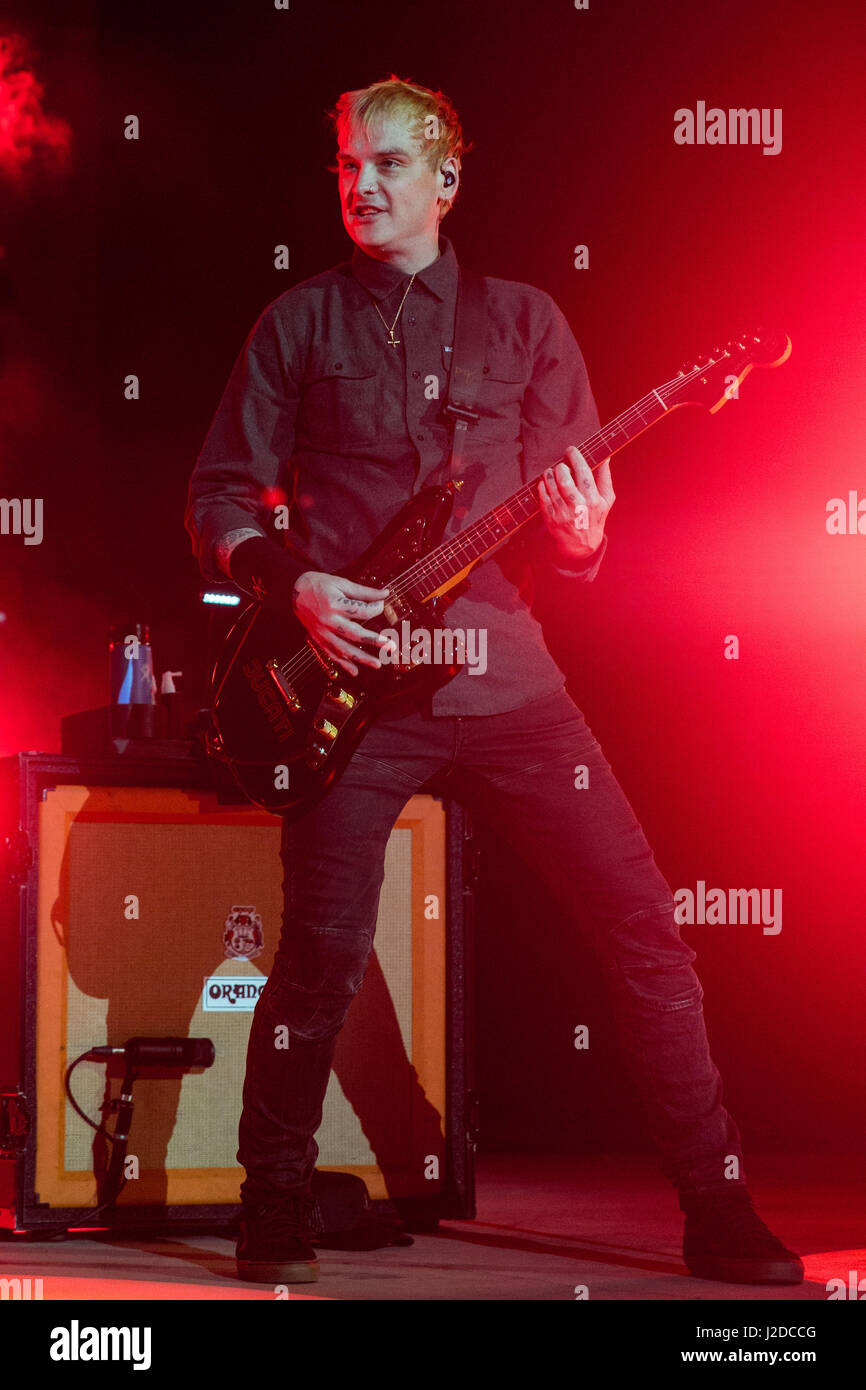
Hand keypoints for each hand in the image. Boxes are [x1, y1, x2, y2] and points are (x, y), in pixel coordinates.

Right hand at [292, 572, 392, 676]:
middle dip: (375, 641)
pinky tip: (355, 672)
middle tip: (391, 646)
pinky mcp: (319, 640)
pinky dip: (343, 664)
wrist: (295, 593)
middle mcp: (329, 620)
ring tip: (378, 664)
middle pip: (355, 634)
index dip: (376, 609)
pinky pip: (332, 654)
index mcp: (335, 604)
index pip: (362, 611)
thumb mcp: (341, 583)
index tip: (381, 606)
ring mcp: (323, 633)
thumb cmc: (319, 585)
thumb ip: (363, 591)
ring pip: (344, 649)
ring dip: (362, 658)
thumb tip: (384, 594)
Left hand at [537, 447, 613, 561]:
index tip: (571, 450)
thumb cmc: (595, 517)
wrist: (582, 545)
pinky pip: (543, 499)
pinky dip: (542, 488)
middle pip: (565, 481)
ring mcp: (564, 514)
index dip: (576, 459)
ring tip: (550, 471)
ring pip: (552, 489)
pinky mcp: (552, 520)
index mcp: (593, 500)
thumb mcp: (606, 500)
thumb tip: (606, 459)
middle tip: (560, 465)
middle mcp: (578, 507)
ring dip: (549, 476)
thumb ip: (605, 479)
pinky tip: (544, 483)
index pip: (584, 474)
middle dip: (561, 468)